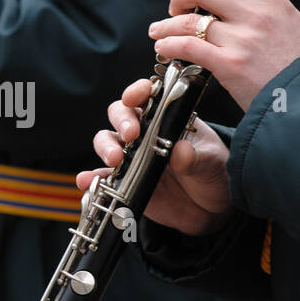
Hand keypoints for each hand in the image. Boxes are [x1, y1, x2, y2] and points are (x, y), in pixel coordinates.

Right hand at [77, 78, 233, 236]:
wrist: (212, 208)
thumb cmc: (213, 173)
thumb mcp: (212, 162)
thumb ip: (196, 157)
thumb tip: (180, 152)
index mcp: (167, 119)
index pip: (147, 97)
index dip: (137, 92)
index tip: (135, 97)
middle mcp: (145, 133)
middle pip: (119, 115)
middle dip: (121, 121)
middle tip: (131, 135)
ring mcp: (132, 157)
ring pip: (106, 141)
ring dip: (105, 147)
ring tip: (113, 160)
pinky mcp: (124, 182)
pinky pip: (102, 178)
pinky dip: (91, 178)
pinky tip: (86, 180)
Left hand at [148, 0, 299, 110]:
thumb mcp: (294, 18)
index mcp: (270, 1)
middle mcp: (254, 15)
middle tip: (175, 6)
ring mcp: (240, 39)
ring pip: (189, 21)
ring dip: (167, 24)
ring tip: (159, 31)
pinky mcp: (228, 65)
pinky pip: (187, 47)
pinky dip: (169, 45)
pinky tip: (164, 48)